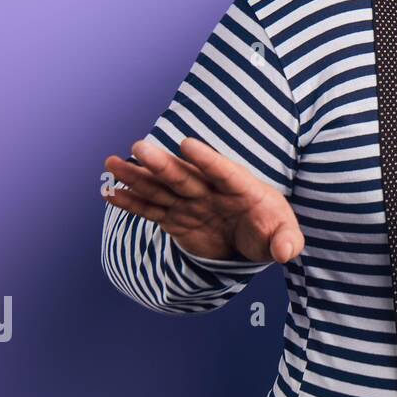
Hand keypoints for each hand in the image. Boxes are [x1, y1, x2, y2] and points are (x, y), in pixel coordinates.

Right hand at [102, 137, 303, 263]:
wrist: (252, 238)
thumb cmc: (270, 230)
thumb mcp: (284, 236)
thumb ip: (287, 241)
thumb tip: (286, 253)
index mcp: (242, 189)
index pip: (224, 172)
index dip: (207, 159)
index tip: (186, 144)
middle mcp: (211, 192)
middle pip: (185, 177)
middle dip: (163, 164)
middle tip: (139, 147)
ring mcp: (191, 203)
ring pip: (162, 189)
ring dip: (137, 177)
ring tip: (111, 163)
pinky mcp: (176, 218)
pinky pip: (152, 209)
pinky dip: (131, 203)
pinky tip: (110, 193)